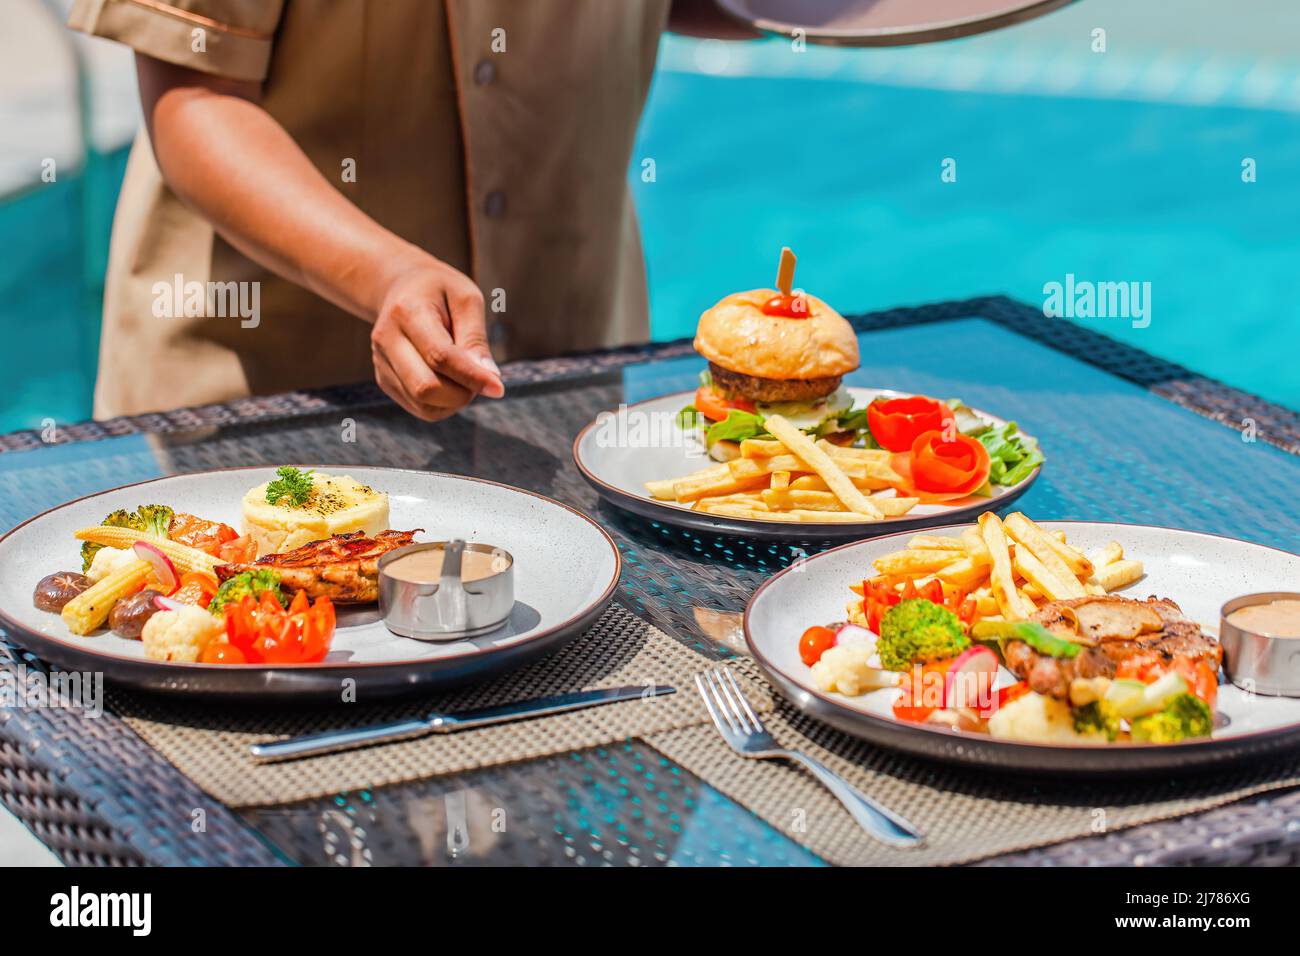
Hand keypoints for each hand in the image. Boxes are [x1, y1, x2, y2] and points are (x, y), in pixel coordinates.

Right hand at [370, 257, 504, 420]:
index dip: (471, 376)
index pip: (439, 356)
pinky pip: (420, 409)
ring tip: (465, 376)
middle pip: (426, 388)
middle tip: (481, 377)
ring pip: (423, 404)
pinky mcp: (385, 380)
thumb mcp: (466, 299)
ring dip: (455, 401)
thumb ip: (475, 338)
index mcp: (407, 312)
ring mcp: (381, 363)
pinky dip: (444, 405)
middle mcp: (387, 340)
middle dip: (463, 393)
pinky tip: (451, 382)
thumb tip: (490, 377)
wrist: (400, 288)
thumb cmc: (440, 292)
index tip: (499, 388)